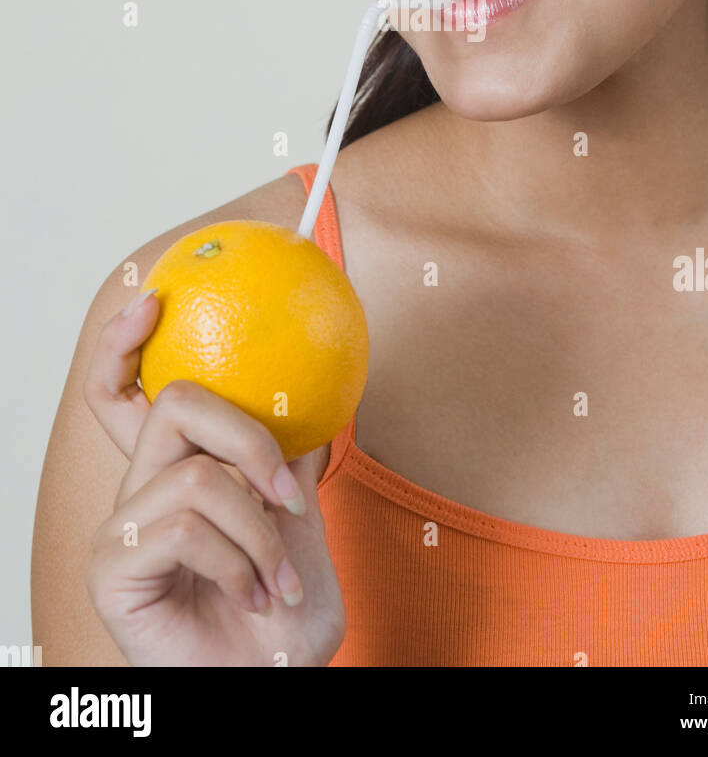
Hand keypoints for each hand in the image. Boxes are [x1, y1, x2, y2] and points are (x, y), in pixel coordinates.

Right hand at [82, 290, 345, 666]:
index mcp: (174, 474)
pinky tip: (253, 597)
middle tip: (286, 488)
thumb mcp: (300, 518)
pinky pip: (186, 525)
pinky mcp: (113, 568)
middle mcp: (140, 492)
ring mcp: (121, 530)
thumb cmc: (283, 613)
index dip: (126, 342)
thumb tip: (320, 385)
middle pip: (172, 405)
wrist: (271, 683)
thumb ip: (293, 453)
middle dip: (248, 436)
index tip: (156, 300)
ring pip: (196, 472)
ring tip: (281, 576)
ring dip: (261, 528)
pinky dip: (239, 559)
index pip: (128, 393)